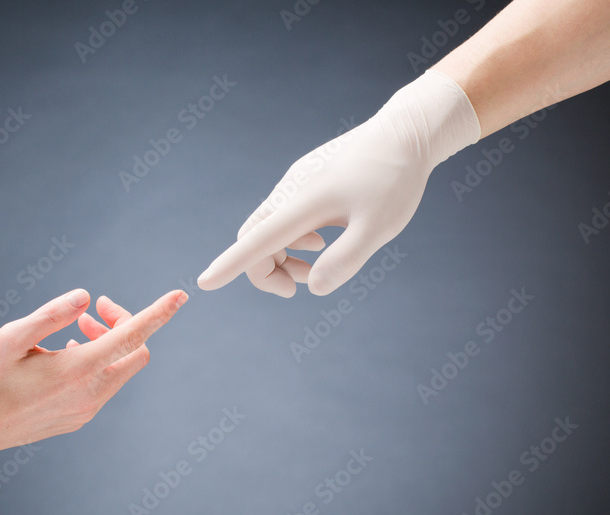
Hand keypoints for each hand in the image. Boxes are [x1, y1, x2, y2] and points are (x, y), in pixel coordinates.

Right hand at [0, 288, 186, 456]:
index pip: (133, 335)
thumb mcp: (13, 337)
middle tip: (92, 313)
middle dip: (123, 325)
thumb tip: (84, 297)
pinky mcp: (80, 418)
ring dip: (107, 345)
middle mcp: (91, 392)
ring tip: (74, 334)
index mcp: (79, 368)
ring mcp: (88, 409)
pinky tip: (67, 357)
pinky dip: (98, 365)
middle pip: (136, 352)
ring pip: (121, 370)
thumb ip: (52, 315)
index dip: (159, 313)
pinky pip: (105, 386)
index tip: (180, 296)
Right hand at [197, 70, 480, 296]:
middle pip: (253, 238)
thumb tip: (312, 287)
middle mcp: (290, 191)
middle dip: (265, 270)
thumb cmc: (395, 179)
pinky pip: (282, 214)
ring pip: (267, 227)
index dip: (229, 266)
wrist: (405, 132)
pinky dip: (291, 237)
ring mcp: (294, 183)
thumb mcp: (378, 228)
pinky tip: (322, 239)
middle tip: (299, 287)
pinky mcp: (304, 178)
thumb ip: (345, 260)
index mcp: (303, 205)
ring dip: (280, 255)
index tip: (205, 283)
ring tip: (316, 265)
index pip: (256, 242)